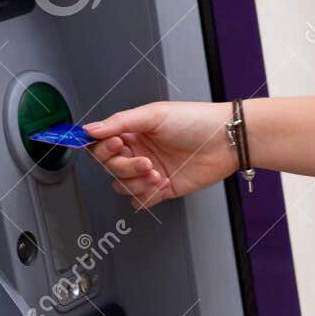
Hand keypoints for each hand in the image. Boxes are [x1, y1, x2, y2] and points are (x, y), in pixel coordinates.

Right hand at [82, 101, 236, 211]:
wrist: (225, 141)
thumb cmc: (195, 120)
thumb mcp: (153, 114)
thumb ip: (119, 122)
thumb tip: (90, 129)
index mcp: (133, 131)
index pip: (101, 144)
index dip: (102, 147)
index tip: (115, 144)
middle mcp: (138, 151)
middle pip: (110, 167)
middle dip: (124, 166)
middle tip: (144, 160)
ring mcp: (149, 171)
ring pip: (123, 186)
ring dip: (136, 182)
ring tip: (157, 172)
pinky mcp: (162, 189)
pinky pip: (141, 201)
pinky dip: (148, 195)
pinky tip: (164, 183)